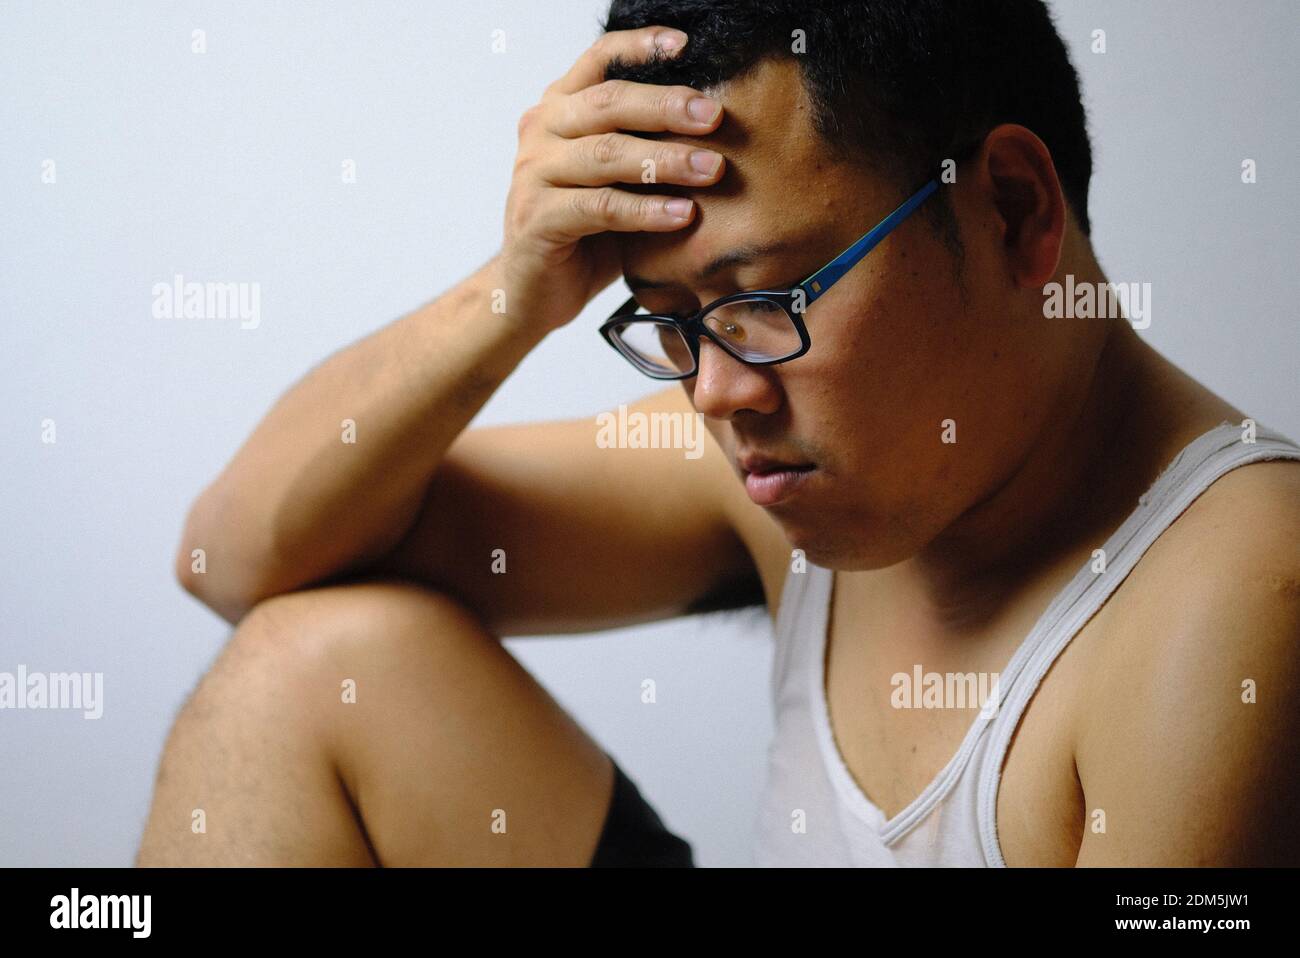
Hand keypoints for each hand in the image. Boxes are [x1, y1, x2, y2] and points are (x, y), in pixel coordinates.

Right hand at [496, 25, 725, 333]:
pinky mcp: (537, 218)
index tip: (686, 45)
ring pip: (606, 153)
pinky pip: (600, 207)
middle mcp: (542, 132)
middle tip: (714, 116)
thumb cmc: (585, 233)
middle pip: (608, 102)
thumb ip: (646, 146)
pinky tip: (682, 214)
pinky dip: (646, 210)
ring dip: (665, 160)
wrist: (533, 291)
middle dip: (667, 106)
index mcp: (560, 109)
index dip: (640, 47)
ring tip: (712, 169)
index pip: (599, 61)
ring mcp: (534, 174)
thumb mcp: (619, 180)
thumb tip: (718, 122)